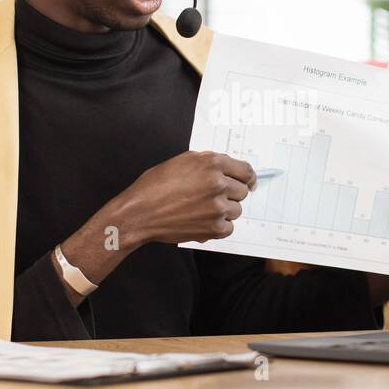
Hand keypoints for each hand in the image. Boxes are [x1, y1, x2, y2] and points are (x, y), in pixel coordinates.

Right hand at [121, 150, 256, 245]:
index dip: (248, 178)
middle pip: (243, 191)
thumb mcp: (183, 161)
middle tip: (212, 197)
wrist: (140, 213)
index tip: (248, 183)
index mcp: (212, 163)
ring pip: (237, 210)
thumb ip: (209, 162)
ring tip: (202, 209)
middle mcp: (218, 183)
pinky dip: (218, 226)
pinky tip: (202, 221)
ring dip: (224, 210)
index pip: (245, 171)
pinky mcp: (214, 228)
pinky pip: (229, 227)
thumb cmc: (155, 186)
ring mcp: (218, 207)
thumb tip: (228, 169)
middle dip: (231, 194)